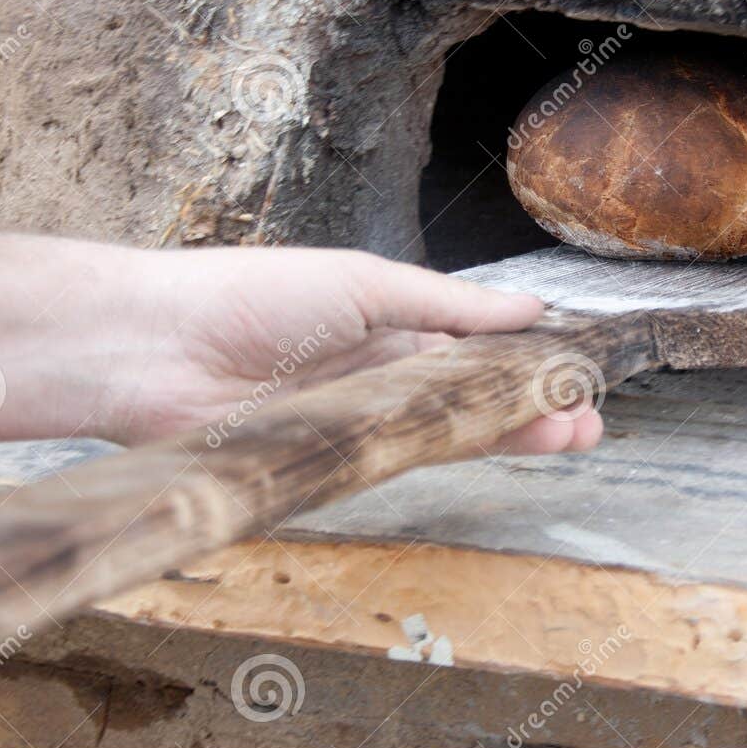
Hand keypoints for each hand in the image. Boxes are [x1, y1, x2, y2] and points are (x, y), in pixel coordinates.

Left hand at [0, 221, 601, 452]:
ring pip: (449, 433)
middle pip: (472, 396)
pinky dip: (450, 456)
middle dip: (533, 407)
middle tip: (589, 423)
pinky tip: (492, 451)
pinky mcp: (335, 463)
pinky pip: (402, 462)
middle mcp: (381, 374)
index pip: (476, 346)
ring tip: (568, 438)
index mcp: (391, 322)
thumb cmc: (257, 296)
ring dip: (507, 435)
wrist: (157, 347)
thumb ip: (450, 306)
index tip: (578, 371)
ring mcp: (361, 422)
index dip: (527, 360)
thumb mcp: (367, 284)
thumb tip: (530, 309)